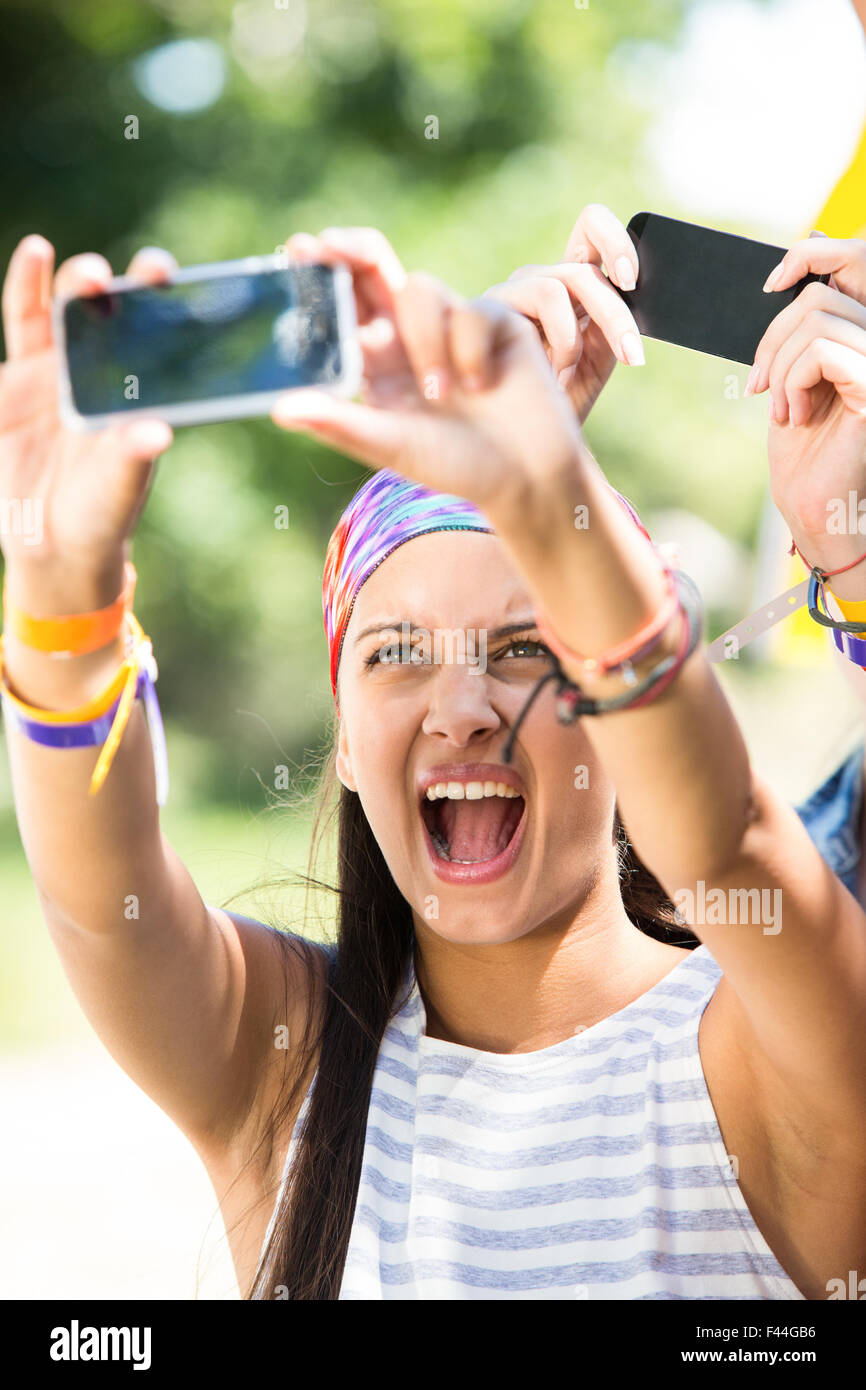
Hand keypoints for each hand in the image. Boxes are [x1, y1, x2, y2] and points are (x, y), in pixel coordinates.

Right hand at [0, 236, 174, 573]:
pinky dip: (25, 285)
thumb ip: (132, 456)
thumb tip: (156, 432)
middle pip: (126, 312)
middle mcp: (109, 367)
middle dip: (139, 285)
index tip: (202, 296)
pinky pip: (24, 321)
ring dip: (82, 281)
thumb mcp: (119, 487)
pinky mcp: (21, 375)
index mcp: (144, 390)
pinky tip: (35, 250)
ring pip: (74, 309)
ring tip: (90, 270)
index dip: (185, 317)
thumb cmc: (102, 511)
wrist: (51, 538)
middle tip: (153, 273)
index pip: (169, 340)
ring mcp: (64, 366)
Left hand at [271, 228, 584, 519]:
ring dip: (426, 341)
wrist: (527, 476)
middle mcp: (409, 336)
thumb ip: (339, 423)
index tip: (294, 254)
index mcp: (375, 362)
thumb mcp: (391, 446)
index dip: (318, 277)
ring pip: (421, 290)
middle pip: (374, 268)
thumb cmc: (456, 467)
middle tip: (328, 245)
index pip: (341, 306)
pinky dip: (470, 350)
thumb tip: (279, 409)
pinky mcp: (495, 320)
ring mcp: (452, 324)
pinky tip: (484, 386)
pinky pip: (470, 310)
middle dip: (352, 250)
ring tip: (442, 394)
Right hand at [480, 203, 644, 425]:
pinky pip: (538, 301)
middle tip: (631, 354)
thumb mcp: (598, 361)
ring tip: (568, 375)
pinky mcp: (489, 307)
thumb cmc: (559, 400)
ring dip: (576, 338)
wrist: (518, 439)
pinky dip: (557, 343)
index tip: (633, 282)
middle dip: (615, 311)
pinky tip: (551, 375)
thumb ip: (616, 325)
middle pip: (584, 260)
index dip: (617, 241)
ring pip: (561, 284)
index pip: (593, 230)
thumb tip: (644, 298)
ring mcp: (513, 291)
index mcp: (572, 283)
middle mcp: (542, 279)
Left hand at [746, 232, 865, 574]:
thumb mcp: (795, 381)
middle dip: (772, 339)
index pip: (851, 263)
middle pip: (819, 298)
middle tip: (760, 386)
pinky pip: (823, 352)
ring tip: (782, 409)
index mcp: (865, 339)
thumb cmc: (804, 453)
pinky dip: (793, 381)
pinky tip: (795, 415)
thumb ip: (800, 334)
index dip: (809, 254)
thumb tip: (791, 272)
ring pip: (817, 322)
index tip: (768, 284)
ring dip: (779, 368)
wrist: (812, 507)